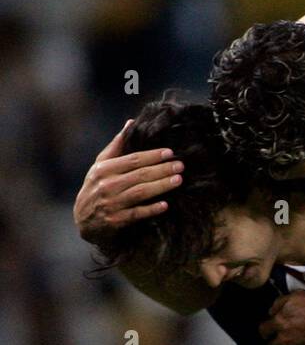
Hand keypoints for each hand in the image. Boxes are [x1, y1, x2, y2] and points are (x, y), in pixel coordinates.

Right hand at [73, 123, 183, 243]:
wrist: (84, 220)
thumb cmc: (96, 188)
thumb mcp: (100, 165)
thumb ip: (116, 146)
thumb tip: (131, 123)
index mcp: (105, 169)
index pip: (133, 159)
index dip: (152, 155)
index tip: (169, 153)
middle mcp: (108, 185)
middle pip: (140, 175)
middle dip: (162, 169)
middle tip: (180, 166)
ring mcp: (112, 203)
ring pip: (141, 192)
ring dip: (161, 186)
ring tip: (178, 180)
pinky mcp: (116, 221)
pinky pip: (137, 214)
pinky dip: (151, 209)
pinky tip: (165, 205)